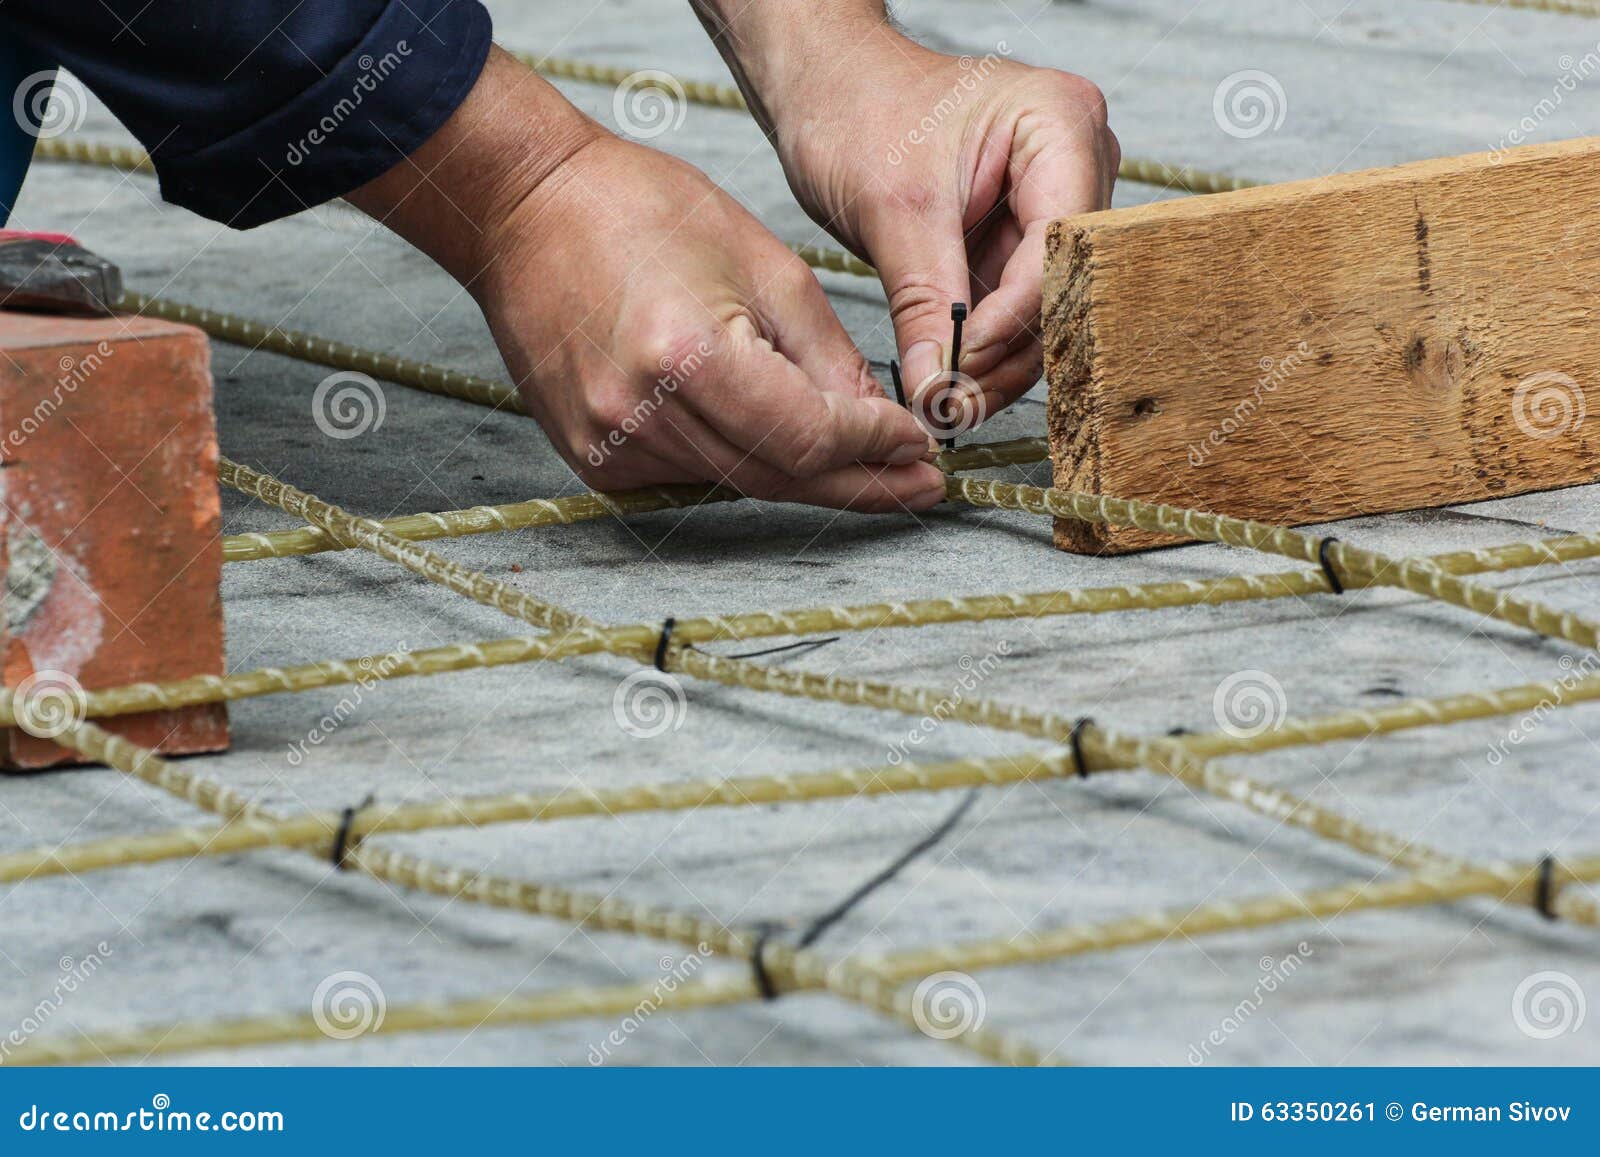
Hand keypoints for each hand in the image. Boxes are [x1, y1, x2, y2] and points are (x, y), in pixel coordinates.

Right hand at [352, 48, 941, 511]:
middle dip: (857, 482)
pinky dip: (746, 464)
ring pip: (740, 484)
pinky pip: (695, 474)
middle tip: (918, 485)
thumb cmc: (640, 211)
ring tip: (869, 469)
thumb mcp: (765, 266)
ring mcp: (608, 446)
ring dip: (808, 478)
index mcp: (688, 356)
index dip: (875, 448)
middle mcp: (641, 416)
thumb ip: (826, 356)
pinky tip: (783, 449)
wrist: (523, 209)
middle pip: (779, 477)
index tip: (923, 448)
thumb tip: (879, 425)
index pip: (809, 436)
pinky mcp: (591, 458)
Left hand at [696, 8, 1118, 428]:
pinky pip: (1015, 311)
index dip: (1016, 312)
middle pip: (1065, 283)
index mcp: (1061, 125)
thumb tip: (936, 387)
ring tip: (946, 404)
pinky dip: (983, 351)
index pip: (1060, 241)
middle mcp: (1076, 163)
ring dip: (997, 364)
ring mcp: (1053, 206)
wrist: (829, 93)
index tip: (964, 361)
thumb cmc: (859, 110)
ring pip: (1045, 311)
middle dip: (1008, 349)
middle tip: (956, 402)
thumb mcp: (891, 209)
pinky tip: (950, 384)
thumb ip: (922, 302)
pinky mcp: (1020, 243)